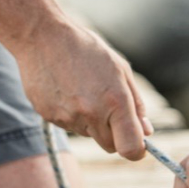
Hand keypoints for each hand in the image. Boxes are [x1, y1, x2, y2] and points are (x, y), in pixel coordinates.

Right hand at [14, 20, 152, 159]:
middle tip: (107, 107)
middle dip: (113, 134)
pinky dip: (70, 113)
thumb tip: (146, 131)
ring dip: (90, 121)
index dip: (137, 150)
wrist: (42, 37)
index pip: (131, 148)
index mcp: (115, 101)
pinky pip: (68, 125)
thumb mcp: (120, 69)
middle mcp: (91, 114)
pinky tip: (65, 89)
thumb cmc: (85, 48)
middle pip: (109, 146)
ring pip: (88, 134)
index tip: (137, 143)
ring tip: (81, 89)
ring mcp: (68, 118)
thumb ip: (136, 103)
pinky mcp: (49, 117)